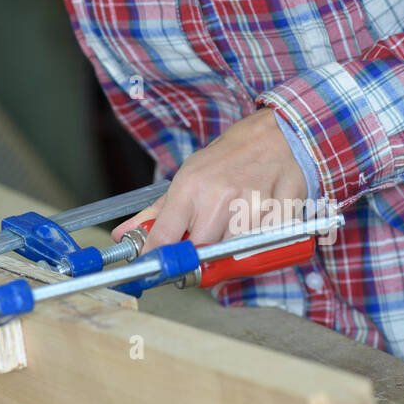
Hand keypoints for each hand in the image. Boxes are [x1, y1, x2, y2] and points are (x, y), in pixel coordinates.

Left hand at [110, 107, 306, 255]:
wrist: (273, 136)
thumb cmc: (226, 160)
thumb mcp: (186, 178)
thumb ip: (155, 213)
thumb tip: (123, 235)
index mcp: (190, 188)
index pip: (165, 236)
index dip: (159, 258)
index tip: (159, 267)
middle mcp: (219, 197)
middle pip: (200, 252)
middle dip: (199, 257)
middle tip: (203, 249)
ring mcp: (251, 205)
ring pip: (233, 254)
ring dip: (231, 251)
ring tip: (234, 227)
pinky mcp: (280, 213)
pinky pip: (264, 248)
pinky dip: (260, 245)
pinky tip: (258, 224)